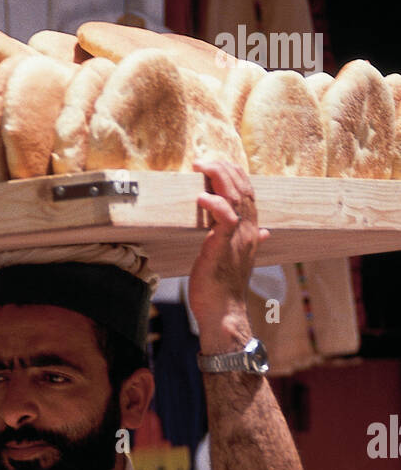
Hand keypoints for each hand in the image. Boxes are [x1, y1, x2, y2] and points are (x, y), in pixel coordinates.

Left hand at [188, 158, 270, 351]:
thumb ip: (251, 241)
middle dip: (225, 167)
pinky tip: (201, 196)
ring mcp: (238, 237)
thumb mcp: (237, 258)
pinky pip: (224, 217)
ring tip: (201, 165)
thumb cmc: (224, 286)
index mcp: (252, 230)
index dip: (235, 173)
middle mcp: (250, 230)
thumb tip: (267, 233)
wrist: (223, 311)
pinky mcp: (223, 246)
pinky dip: (214, 203)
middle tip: (205, 159)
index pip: (249, 192)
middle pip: (243, 187)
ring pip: (235, 195)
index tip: (218, 162)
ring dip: (218, 176)